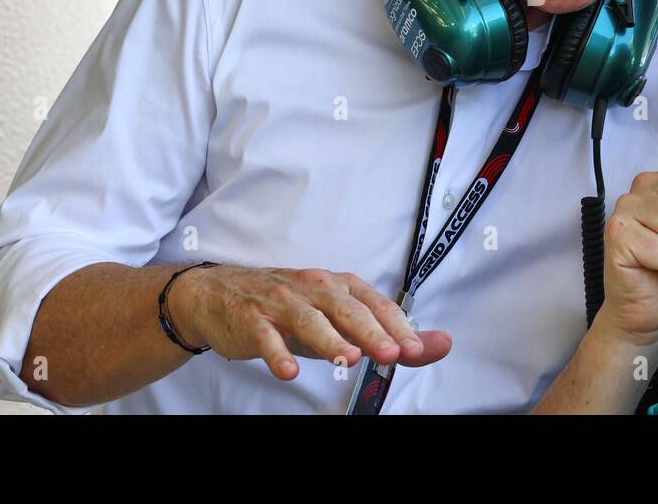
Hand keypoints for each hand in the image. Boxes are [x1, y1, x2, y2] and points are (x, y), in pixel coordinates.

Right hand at [172, 265, 451, 380]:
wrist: (218, 296)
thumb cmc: (287, 310)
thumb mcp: (336, 321)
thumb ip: (386, 336)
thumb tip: (438, 345)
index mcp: (338, 286)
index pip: (374, 303)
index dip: (397, 326)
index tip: (417, 349)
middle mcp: (313, 288)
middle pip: (347, 308)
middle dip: (372, 331)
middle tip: (392, 354)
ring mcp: (281, 303)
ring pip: (309, 319)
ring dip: (330, 339)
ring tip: (348, 359)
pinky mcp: (251, 319)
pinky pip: (266, 337)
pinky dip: (277, 353)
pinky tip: (288, 371)